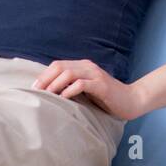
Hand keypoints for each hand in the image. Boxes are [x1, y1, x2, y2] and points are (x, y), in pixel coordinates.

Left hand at [31, 59, 146, 121]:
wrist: (131, 101)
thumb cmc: (107, 98)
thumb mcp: (86, 91)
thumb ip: (72, 87)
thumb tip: (50, 93)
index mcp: (82, 66)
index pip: (57, 65)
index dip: (44, 75)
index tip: (33, 88)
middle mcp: (87, 66)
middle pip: (60, 66)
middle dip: (45, 79)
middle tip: (35, 92)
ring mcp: (95, 74)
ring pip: (69, 73)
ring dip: (55, 84)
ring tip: (47, 95)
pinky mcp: (102, 85)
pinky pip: (82, 84)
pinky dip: (70, 90)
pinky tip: (64, 98)